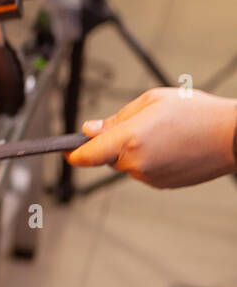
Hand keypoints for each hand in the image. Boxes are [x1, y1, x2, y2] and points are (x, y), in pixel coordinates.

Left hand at [66, 87, 236, 187]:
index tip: (65, 150)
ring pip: (126, 164)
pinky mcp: (162, 185)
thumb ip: (117, 117)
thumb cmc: (198, 113)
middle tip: (142, 125)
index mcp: (130, 139)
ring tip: (163, 134)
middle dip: (114, 142)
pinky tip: (171, 147)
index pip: (86, 155)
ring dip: (134, 151)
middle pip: (107, 156)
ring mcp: (150, 177)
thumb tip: (90, 129)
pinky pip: (143, 171)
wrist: (234, 136)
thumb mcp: (151, 101)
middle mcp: (136, 162)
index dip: (73, 152)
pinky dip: (149, 160)